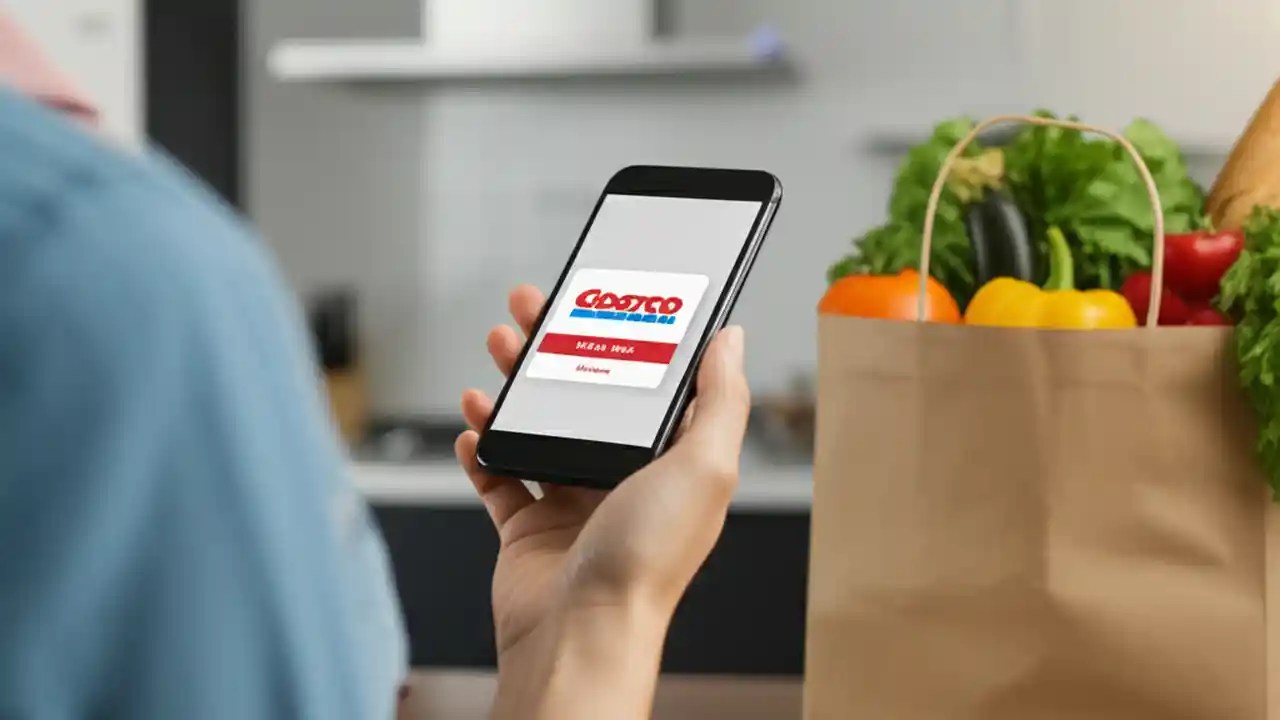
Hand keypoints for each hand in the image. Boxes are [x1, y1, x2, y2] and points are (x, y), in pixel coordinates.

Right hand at [454, 284, 750, 718]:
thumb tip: (733, 340)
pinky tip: (473, 425)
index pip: (650, 386)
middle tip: (531, 308)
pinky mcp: (527, 527)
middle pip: (585, 397)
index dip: (628, 338)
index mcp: (669, 463)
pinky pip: (497, 476)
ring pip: (538, 428)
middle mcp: (621, 480)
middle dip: (555, 348)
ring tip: (497, 349)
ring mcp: (571, 503)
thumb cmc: (645, 561)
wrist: (579, 632)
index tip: (604, 299)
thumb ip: (721, 399)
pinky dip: (481, 448)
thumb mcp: (705, 467)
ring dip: (515, 387)